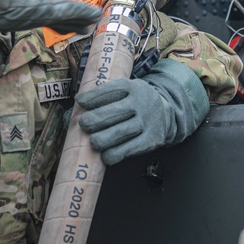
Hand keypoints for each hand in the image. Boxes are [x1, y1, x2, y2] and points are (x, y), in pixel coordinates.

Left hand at [76, 58, 208, 164]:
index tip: (80, 101)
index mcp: (132, 87)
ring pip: (116, 134)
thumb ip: (106, 94)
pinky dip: (112, 155)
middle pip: (109, 114)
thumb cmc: (136, 102)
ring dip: (99, 140)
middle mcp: (140, 103)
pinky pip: (126, 151)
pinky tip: (105, 155)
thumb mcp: (127, 90)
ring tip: (94, 142)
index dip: (91, 97)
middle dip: (91, 121)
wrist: (167, 112)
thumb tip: (77, 103)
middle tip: (84, 124)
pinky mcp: (150, 140)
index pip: (109, 91)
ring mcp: (145, 122)